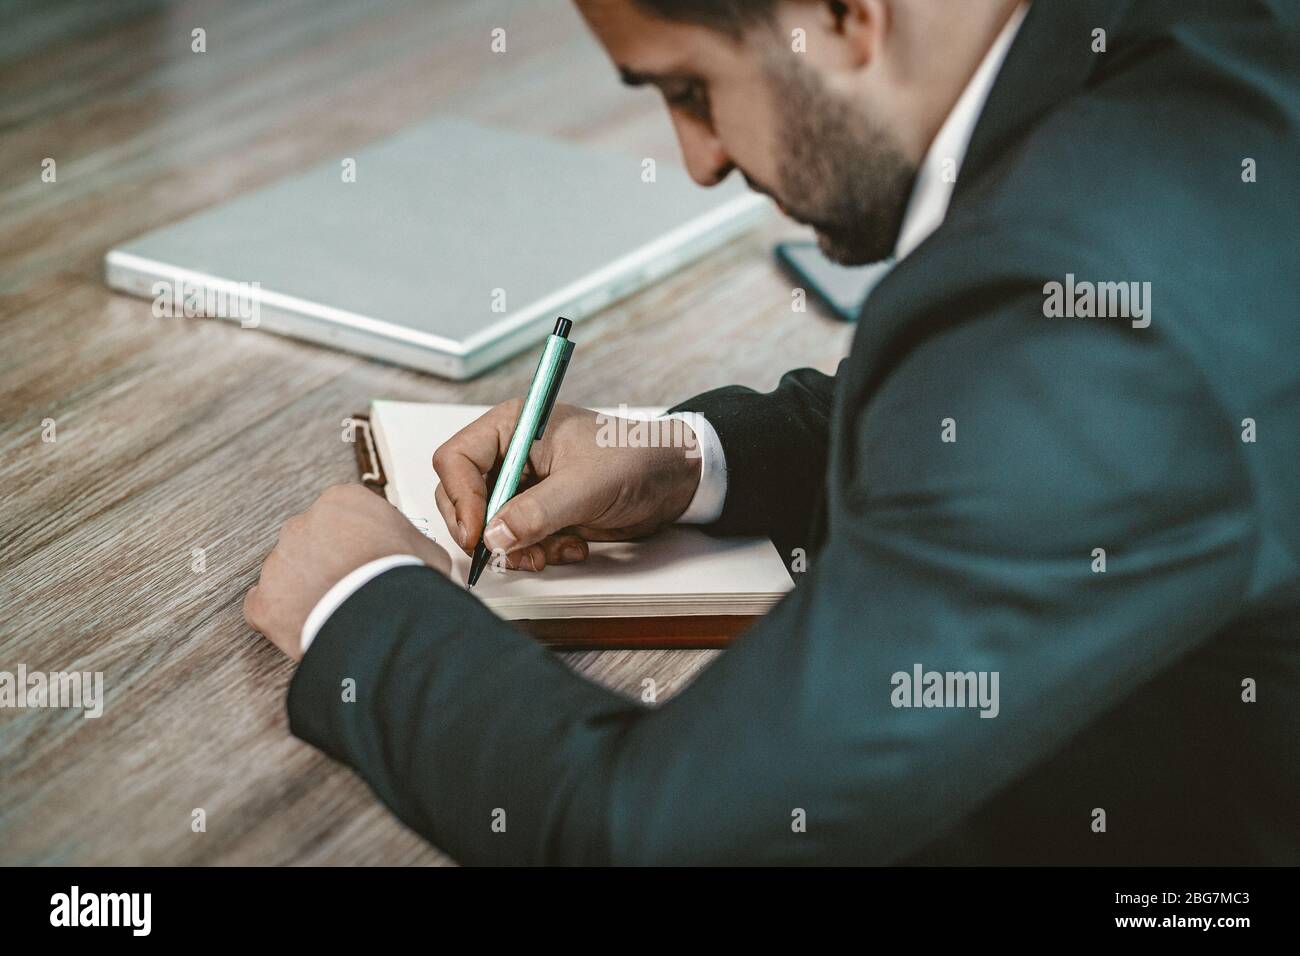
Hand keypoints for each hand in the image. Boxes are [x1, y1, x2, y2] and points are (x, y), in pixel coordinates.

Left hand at [244, 484, 450, 659]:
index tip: (368, 555)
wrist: (381, 619)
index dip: (358, 539)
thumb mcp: (428, 550)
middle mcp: (303, 524)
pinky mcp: (264, 601)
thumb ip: (412, 545)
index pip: (343, 513)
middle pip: (312, 540)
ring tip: (336, 610)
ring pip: (288, 572)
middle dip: (329, 561)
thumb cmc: (405, 581)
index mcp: (342, 501)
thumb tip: (422, 561)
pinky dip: (281, 615)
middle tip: (353, 584)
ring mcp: (279, 562)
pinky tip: (304, 623)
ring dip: (307, 588)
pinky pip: (263, 605)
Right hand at [433, 402, 701, 569]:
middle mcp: (511, 453)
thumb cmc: (636, 459)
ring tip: (555, 551)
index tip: (479, 534)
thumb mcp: (585, 486)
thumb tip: (493, 537)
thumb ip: (537, 511)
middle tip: (516, 553)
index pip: (456, 459)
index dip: (460, 499)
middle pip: (463, 496)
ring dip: (518, 547)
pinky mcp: (539, 511)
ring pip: (489, 525)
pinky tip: (572, 547)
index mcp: (513, 426)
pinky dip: (539, 551)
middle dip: (488, 531)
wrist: (673, 479)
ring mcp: (524, 484)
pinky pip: (517, 540)